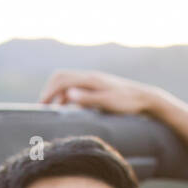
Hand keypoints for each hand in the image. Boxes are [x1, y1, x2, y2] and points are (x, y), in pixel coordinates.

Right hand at [39, 69, 161, 115]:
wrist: (145, 97)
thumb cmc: (127, 102)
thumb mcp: (107, 102)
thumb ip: (87, 99)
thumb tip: (68, 94)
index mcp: (90, 79)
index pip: (61, 80)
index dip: (48, 92)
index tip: (41, 107)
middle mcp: (89, 77)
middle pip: (60, 77)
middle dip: (48, 91)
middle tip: (42, 108)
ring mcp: (92, 80)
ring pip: (67, 82)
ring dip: (57, 94)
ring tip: (52, 111)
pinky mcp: (96, 86)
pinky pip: (75, 88)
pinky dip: (67, 96)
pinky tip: (68, 109)